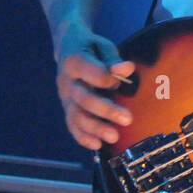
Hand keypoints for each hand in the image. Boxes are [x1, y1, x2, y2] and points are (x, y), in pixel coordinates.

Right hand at [55, 28, 134, 150]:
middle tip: (127, 119)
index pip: (88, 71)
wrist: (69, 48)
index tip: (119, 83)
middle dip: (106, 111)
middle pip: (84, 99)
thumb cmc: (92, 49)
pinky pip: (72, 125)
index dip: (104, 78)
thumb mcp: (103, 48)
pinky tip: (97, 144)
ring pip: (77, 116)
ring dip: (95, 128)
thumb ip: (113, 60)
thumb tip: (127, 69)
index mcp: (73, 61)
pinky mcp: (67, 108)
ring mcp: (65, 97)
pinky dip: (83, 136)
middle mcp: (66, 81)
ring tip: (114, 137)